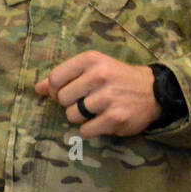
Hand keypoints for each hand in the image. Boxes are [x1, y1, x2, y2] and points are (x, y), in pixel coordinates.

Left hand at [35, 51, 159, 137]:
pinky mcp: (115, 118)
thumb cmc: (117, 78)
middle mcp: (99, 76)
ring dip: (81, 118)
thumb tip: (37, 89)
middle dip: (70, 104)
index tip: (66, 92)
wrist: (153, 91)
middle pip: (62, 99)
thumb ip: (65, 76)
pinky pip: (85, 131)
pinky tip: (103, 120)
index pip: (55, 78)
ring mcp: (107, 98)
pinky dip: (91, 129)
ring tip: (96, 110)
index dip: (56, 90)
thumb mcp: (93, 68)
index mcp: (91, 60)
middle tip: (85, 101)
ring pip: (72, 116)